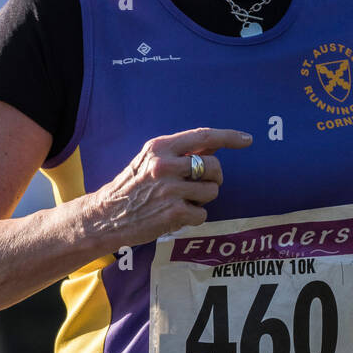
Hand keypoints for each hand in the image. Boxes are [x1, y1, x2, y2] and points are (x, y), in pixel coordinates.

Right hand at [83, 127, 252, 248]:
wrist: (105, 216)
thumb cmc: (132, 186)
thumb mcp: (150, 160)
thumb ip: (180, 152)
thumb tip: (215, 146)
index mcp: (160, 147)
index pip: (204, 136)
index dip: (229, 136)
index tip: (247, 139)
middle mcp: (165, 165)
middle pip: (214, 167)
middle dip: (213, 178)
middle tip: (199, 185)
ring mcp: (169, 189)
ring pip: (212, 191)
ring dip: (202, 199)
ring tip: (181, 201)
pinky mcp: (174, 212)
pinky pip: (202, 213)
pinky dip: (194, 216)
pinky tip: (175, 215)